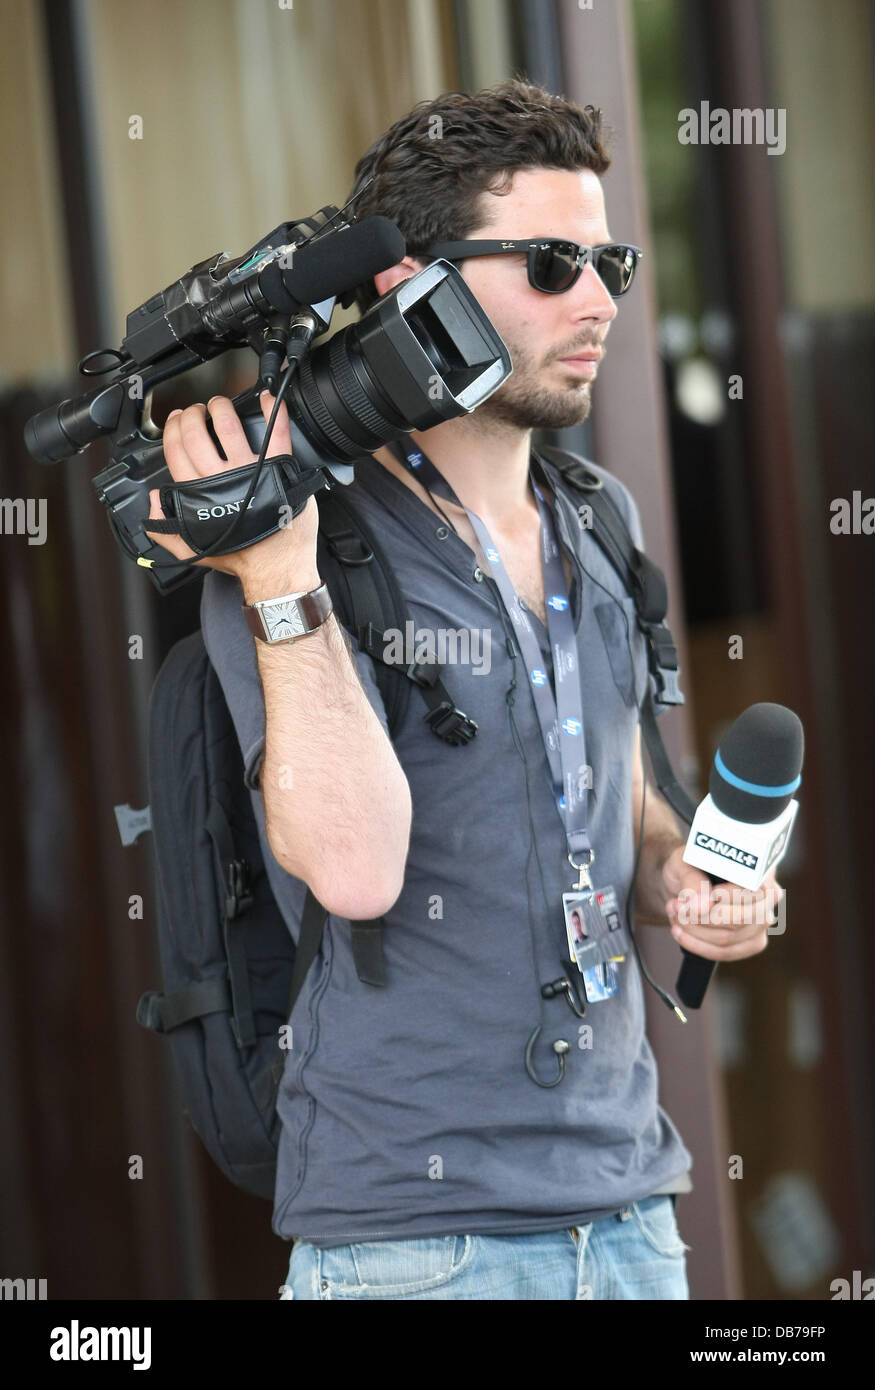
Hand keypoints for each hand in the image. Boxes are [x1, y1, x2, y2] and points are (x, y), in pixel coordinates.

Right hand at [144, 391, 319, 584]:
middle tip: (196, 411)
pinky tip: (269, 398)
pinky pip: (276, 434)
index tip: (177, 421)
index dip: (173, 429)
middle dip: (191, 414)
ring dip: (219, 407)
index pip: (176, 450)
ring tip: (219, 404)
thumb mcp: (193, 550)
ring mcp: (251, 471)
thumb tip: (155, 500)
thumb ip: (166, 529)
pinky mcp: (278, 468)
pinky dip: (274, 411)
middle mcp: (221, 478)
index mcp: (199, 494)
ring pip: (228, 425)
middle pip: (196, 433)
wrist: (277, 569)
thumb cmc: (241, 559)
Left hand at [661, 845, 782, 961]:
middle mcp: (768, 896)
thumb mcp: (684, 863)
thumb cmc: (689, 865)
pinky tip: (679, 931)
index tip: (706, 894)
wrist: (684, 880)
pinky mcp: (752, 942)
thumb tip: (701, 905)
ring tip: (675, 913)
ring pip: (729, 938)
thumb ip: (692, 880)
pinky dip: (696, 945)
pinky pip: (725, 952)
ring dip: (694, 929)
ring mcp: (762, 922)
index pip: (755, 889)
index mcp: (759, 869)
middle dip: (702, 916)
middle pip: (742, 918)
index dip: (730, 896)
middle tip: (678, 906)